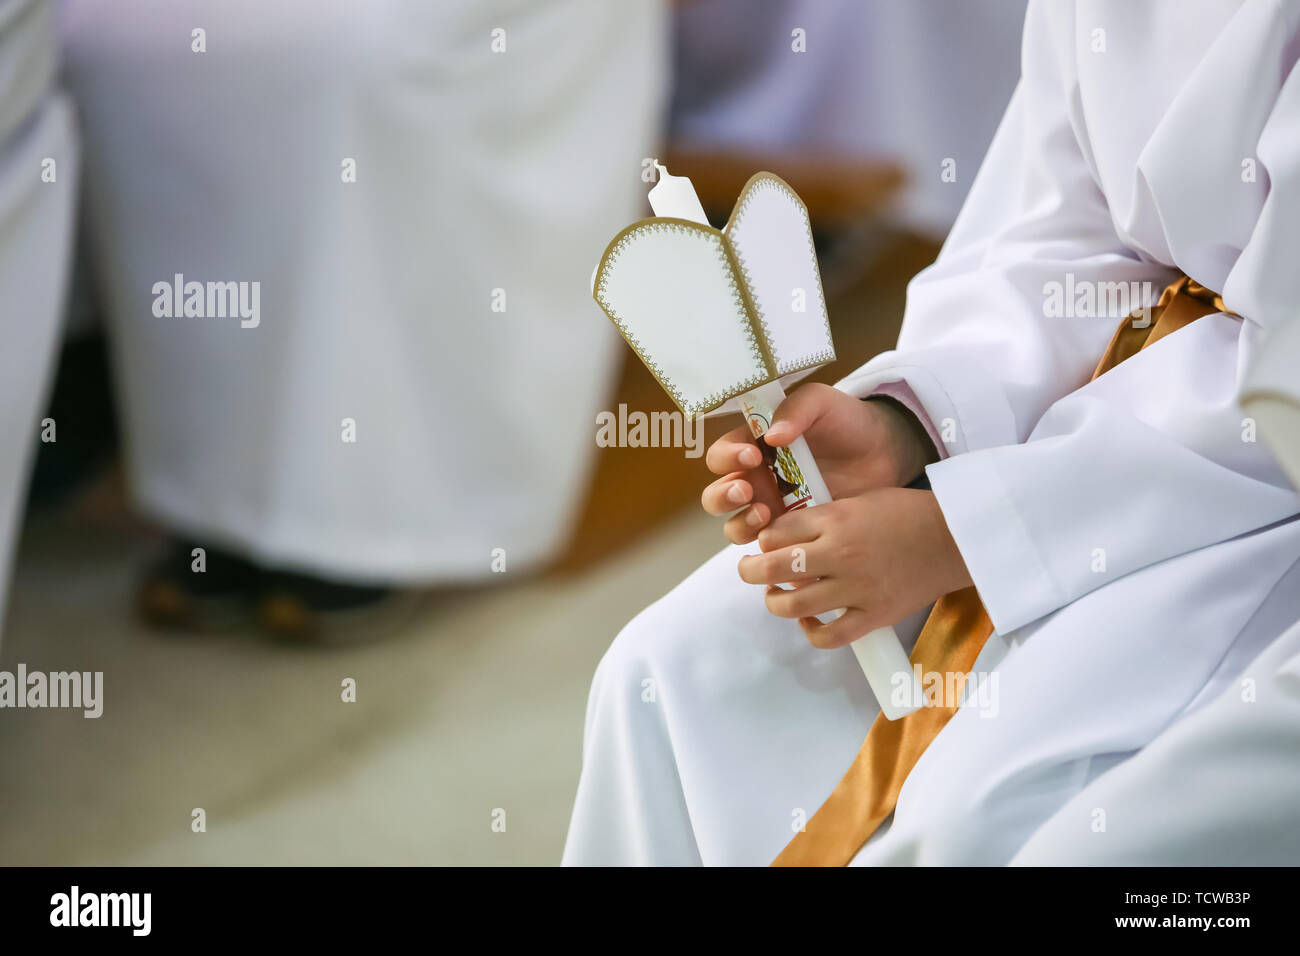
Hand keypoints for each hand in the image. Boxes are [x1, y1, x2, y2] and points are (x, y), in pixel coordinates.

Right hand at [700, 383, 936, 543]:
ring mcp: (772, 510)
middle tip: (747, 490)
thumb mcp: (821, 402)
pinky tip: (788, 542)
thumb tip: (771, 435)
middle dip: (723, 497)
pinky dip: (770, 551)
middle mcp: (755, 481)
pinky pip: (770, 550)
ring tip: (765, 513)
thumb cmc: (846, 421)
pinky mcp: (794, 534)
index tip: (753, 454)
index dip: (728, 457)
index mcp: (752, 447)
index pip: (721, 456)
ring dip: (741, 524)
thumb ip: (797, 408)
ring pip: (735, 528)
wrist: (885, 452)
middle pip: (716, 498)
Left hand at [735, 488, 972, 648]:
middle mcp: (840, 554)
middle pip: (773, 567)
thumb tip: (786, 536)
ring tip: (774, 594)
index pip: (776, 532)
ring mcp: (856, 589)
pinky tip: (806, 620)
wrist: (954, 539)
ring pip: (793, 604)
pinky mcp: (873, 616)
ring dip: (774, 601)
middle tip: (749, 569)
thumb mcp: (858, 500)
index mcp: (835, 519)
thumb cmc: (906, 513)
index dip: (763, 538)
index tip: (765, 543)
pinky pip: (829, 635)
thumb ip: (822, 518)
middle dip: (750, 570)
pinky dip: (810, 631)